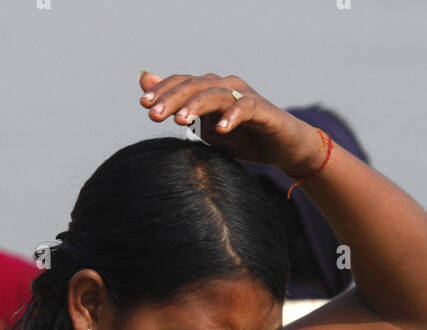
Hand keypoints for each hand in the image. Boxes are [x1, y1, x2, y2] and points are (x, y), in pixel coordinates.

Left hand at [138, 70, 321, 174]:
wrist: (283, 148)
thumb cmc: (244, 138)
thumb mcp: (205, 128)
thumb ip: (178, 109)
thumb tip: (143, 88)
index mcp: (210, 90)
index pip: (182, 84)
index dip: (163, 91)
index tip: (144, 106)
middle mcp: (226, 87)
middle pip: (194, 86)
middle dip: (172, 99)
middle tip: (154, 114)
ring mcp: (244, 96)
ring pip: (215, 94)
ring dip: (196, 106)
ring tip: (181, 121)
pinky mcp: (262, 109)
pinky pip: (245, 108)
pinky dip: (232, 117)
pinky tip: (220, 130)